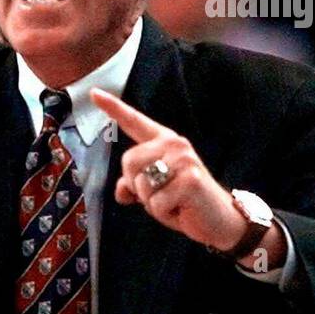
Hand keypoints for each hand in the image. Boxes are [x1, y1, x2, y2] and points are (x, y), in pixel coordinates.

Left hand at [91, 88, 280, 262]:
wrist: (220, 220)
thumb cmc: (184, 203)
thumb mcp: (153, 191)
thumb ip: (133, 184)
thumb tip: (122, 191)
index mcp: (164, 142)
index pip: (134, 122)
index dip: (113, 108)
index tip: (94, 93)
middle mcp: (175, 144)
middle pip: (128, 162)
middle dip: (137, 186)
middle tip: (162, 194)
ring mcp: (184, 160)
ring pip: (140, 184)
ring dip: (151, 202)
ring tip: (173, 201)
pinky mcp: (190, 180)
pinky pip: (155, 203)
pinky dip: (163, 213)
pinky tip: (181, 209)